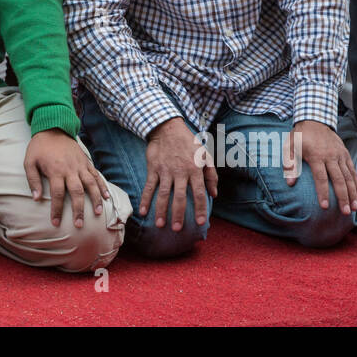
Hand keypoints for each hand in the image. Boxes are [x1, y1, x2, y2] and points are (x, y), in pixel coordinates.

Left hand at [23, 129, 109, 227]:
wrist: (53, 128)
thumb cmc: (39, 148)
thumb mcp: (29, 162)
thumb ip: (33, 180)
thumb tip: (36, 199)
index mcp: (55, 170)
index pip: (57, 194)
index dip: (56, 210)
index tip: (55, 223)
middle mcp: (70, 169)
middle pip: (76, 192)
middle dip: (78, 210)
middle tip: (79, 225)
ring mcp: (80, 165)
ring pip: (90, 184)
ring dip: (95, 199)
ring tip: (98, 213)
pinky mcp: (86, 162)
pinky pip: (96, 175)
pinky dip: (102, 186)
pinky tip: (107, 197)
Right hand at [142, 117, 216, 231]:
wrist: (168, 127)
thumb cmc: (189, 143)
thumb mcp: (205, 155)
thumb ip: (211, 175)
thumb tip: (214, 194)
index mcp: (195, 169)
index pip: (199, 193)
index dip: (200, 209)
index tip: (201, 223)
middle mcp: (180, 172)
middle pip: (180, 197)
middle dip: (178, 214)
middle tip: (177, 229)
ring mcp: (165, 170)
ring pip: (163, 194)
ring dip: (161, 210)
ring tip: (160, 224)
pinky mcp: (153, 168)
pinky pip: (149, 186)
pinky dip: (145, 199)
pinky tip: (143, 211)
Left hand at [289, 120, 356, 214]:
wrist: (315, 120)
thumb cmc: (300, 136)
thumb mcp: (290, 146)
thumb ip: (290, 164)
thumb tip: (289, 183)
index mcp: (316, 156)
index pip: (321, 178)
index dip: (323, 193)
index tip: (325, 207)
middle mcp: (331, 156)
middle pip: (339, 180)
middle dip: (343, 197)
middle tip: (346, 212)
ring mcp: (340, 155)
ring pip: (349, 177)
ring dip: (353, 193)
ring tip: (354, 208)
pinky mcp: (346, 154)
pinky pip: (353, 171)